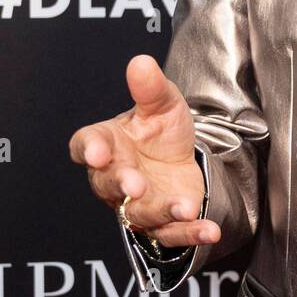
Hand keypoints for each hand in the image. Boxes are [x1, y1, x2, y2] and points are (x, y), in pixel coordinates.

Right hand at [68, 54, 220, 248]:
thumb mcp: (162, 105)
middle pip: (109, 184)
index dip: (88, 149)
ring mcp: (137, 203)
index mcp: (107, 143)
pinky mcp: (162, 222)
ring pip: (140, 213)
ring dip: (161, 211)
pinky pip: (171, 234)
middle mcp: (115, 177)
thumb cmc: (160, 131)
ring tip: (185, 207)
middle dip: (122, 184)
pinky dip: (191, 234)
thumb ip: (150, 89)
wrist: (181, 159)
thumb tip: (141, 63)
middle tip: (135, 184)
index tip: (96, 151)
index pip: (87, 145)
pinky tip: (210, 229)